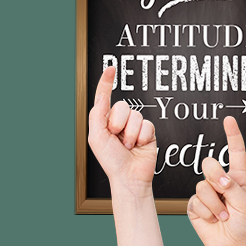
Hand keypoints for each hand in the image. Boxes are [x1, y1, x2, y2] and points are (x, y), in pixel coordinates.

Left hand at [87, 65, 156, 195]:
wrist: (130, 176)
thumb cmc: (111, 160)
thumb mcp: (96, 137)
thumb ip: (98, 114)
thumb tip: (103, 95)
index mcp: (103, 121)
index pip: (105, 97)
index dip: (107, 82)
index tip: (111, 68)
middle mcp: (119, 121)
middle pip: (123, 106)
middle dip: (119, 123)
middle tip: (118, 138)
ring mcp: (135, 126)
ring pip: (136, 116)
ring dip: (131, 133)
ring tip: (128, 145)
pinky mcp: (148, 132)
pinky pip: (148, 125)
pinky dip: (142, 136)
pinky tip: (139, 146)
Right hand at [186, 117, 245, 245]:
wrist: (230, 244)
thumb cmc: (242, 223)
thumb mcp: (245, 203)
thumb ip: (232, 187)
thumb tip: (218, 178)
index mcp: (236, 178)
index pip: (235, 152)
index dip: (232, 135)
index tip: (229, 120)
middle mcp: (220, 181)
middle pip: (209, 164)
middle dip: (215, 177)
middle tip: (224, 192)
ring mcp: (206, 192)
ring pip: (202, 186)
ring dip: (215, 204)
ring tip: (224, 215)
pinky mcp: (194, 204)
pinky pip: (196, 201)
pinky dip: (207, 212)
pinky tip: (214, 219)